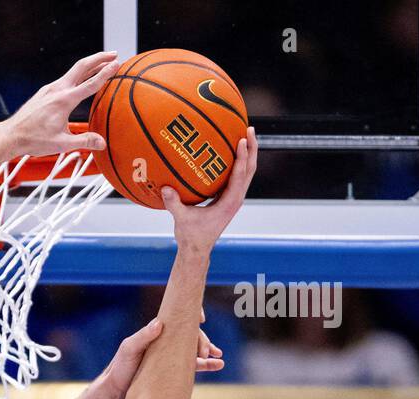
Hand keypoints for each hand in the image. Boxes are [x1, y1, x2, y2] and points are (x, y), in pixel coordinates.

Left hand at [0, 51, 120, 155]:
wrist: (10, 135)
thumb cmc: (34, 140)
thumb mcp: (61, 143)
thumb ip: (83, 141)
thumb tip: (102, 143)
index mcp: (64, 100)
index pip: (91, 83)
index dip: (106, 73)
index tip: (118, 64)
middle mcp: (57, 90)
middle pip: (82, 67)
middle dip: (99, 58)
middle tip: (114, 54)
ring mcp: (49, 89)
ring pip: (73, 71)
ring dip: (89, 65)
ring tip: (102, 63)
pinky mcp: (45, 92)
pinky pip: (65, 78)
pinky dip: (78, 74)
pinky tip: (81, 79)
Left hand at [105, 309, 223, 393]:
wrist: (117, 390)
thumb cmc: (120, 366)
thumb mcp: (129, 349)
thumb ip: (142, 336)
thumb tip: (159, 323)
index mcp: (156, 331)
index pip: (177, 316)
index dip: (191, 314)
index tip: (201, 318)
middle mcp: (166, 340)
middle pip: (190, 334)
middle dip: (202, 339)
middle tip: (204, 352)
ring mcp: (171, 355)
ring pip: (195, 348)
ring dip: (208, 349)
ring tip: (217, 356)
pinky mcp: (174, 369)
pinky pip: (195, 364)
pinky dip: (207, 364)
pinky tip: (218, 365)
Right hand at [162, 127, 258, 250]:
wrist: (197, 249)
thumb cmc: (191, 236)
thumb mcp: (181, 220)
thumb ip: (175, 204)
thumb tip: (166, 188)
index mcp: (230, 203)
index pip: (240, 175)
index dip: (242, 157)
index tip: (241, 140)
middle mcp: (236, 198)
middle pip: (250, 169)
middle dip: (252, 148)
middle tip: (248, 129)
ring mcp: (234, 197)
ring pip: (246, 171)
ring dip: (248, 153)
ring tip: (244, 134)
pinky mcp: (228, 197)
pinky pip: (237, 175)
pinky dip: (237, 161)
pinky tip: (228, 151)